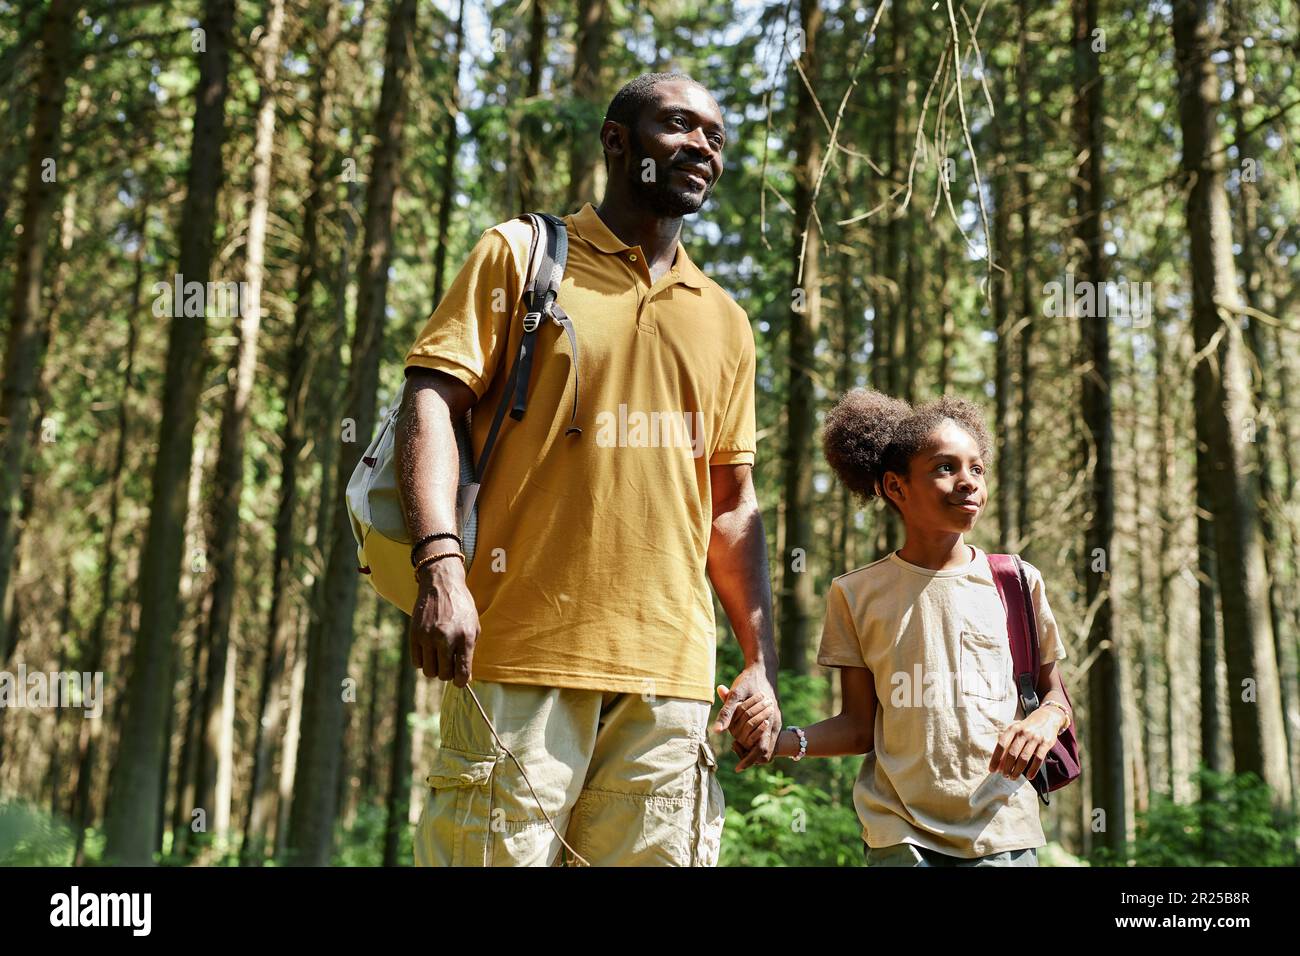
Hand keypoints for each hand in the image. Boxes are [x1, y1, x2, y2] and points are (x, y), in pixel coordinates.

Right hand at [409, 557, 479, 685]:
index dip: (461, 681)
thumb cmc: (461, 607)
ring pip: (429, 671)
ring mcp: (428, 637)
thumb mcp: (473, 626)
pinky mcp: (414, 634)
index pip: (462, 673)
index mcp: (465, 637)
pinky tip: (429, 650)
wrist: (441, 585)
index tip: (460, 680)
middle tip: (449, 663)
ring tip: (439, 656)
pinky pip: (416, 662)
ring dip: (435, 668)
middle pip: (444, 675)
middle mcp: (446, 638)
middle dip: (448, 673)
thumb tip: (465, 677)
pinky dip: (423, 660)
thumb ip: (469, 652)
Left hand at [712, 664, 779, 770]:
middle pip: (765, 753)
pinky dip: (755, 740)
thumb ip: (727, 713)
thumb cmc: (749, 680)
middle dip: (749, 756)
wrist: (763, 667)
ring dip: (752, 748)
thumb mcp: (736, 695)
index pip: (762, 751)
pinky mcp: (774, 718)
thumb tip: (716, 731)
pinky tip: (743, 735)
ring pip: (766, 746)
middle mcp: (775, 724)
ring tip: (736, 745)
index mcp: (769, 721)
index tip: (737, 768)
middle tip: (734, 750)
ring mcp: (776, 721)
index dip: (749, 761)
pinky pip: (766, 737)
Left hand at [988, 706, 1064, 779]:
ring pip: (1024, 758)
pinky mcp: (1046, 743)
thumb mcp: (1016, 730)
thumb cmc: (1027, 728)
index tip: (992, 770)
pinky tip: (1029, 777)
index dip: (996, 758)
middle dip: (1007, 767)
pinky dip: (1033, 770)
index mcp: (1013, 728)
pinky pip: (1038, 759)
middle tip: (1004, 775)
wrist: (1047, 717)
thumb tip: (999, 763)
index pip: (1001, 745)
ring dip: (1017, 770)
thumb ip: (1008, 744)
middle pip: (1012, 753)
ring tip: (1013, 777)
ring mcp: (1035, 737)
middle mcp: (1023, 732)